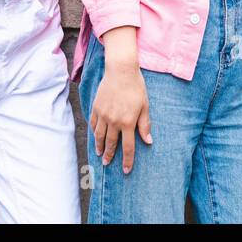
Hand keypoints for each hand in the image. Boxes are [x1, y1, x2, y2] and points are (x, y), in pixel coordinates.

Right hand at [89, 29, 151, 173]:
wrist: (121, 70)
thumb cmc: (136, 87)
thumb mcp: (145, 106)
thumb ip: (145, 125)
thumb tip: (148, 141)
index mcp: (127, 122)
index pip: (127, 147)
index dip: (127, 160)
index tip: (126, 170)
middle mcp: (113, 121)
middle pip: (110, 143)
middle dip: (109, 156)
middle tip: (107, 163)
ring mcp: (103, 114)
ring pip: (99, 135)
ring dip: (99, 146)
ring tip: (99, 154)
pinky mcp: (96, 107)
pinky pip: (93, 123)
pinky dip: (94, 131)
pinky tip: (95, 136)